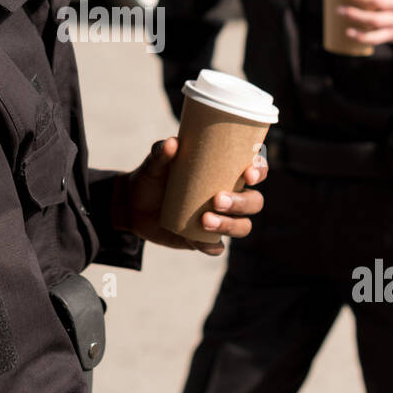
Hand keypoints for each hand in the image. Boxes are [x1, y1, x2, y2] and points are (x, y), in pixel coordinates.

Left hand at [115, 137, 266, 256]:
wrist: (133, 206)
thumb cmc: (152, 177)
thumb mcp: (154, 163)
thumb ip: (161, 152)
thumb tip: (172, 144)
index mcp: (226, 173)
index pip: (255, 170)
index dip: (260, 171)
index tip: (248, 173)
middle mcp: (230, 196)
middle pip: (254, 202)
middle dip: (242, 203)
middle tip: (217, 200)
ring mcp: (219, 220)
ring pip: (242, 226)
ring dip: (229, 225)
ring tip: (204, 220)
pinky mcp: (205, 240)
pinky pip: (216, 247)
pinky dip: (210, 245)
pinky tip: (199, 242)